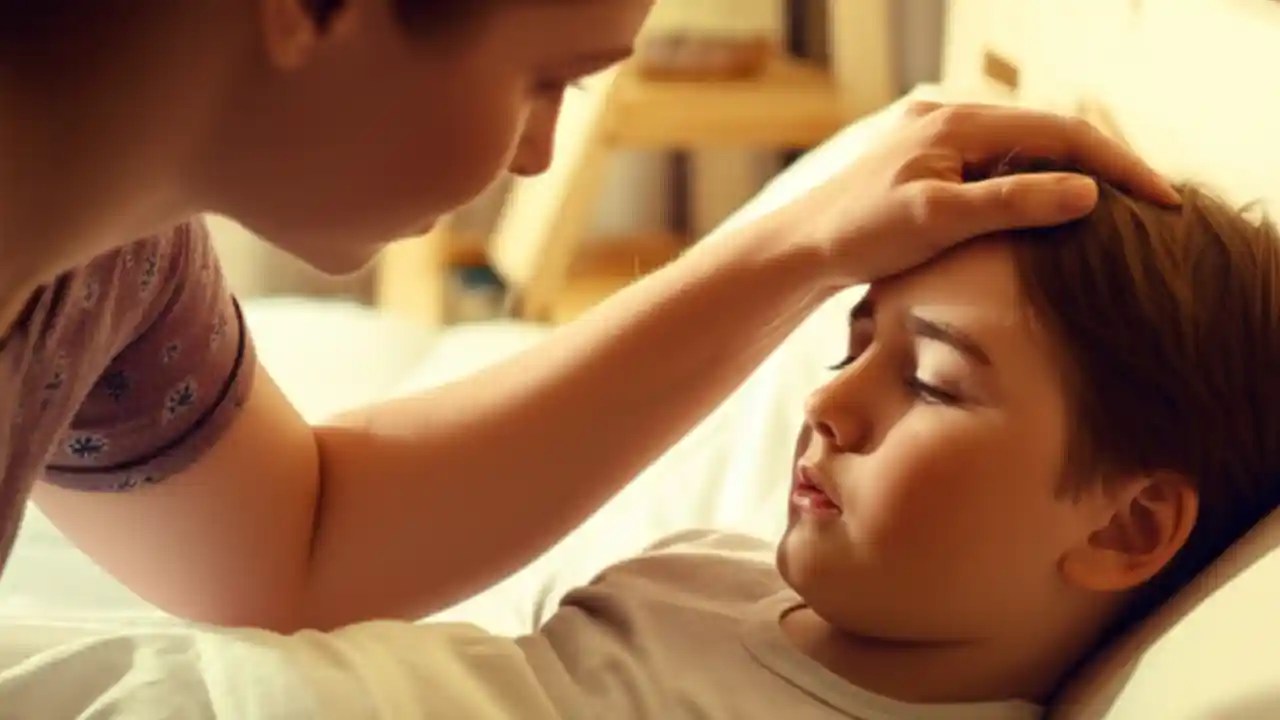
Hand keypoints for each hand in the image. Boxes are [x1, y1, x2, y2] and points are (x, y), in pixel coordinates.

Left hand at [758, 102, 1180, 286]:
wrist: (797, 250)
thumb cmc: (858, 236)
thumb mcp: (938, 222)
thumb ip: (1011, 203)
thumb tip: (1088, 192)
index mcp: (958, 123)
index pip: (1061, 133)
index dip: (1119, 165)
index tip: (1165, 199)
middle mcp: (949, 119)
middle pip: (1047, 136)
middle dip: (1102, 168)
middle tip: (1154, 207)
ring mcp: (937, 139)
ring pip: (1023, 153)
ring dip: (1067, 178)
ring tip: (1115, 214)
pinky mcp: (927, 164)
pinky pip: (996, 168)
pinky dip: (1030, 188)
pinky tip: (1049, 216)